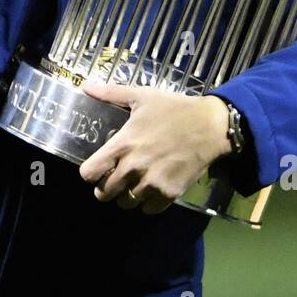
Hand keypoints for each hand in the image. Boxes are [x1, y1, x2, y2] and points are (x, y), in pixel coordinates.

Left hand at [77, 81, 231, 215]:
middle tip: (114, 178)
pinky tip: (151, 189)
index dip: (89, 173)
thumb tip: (85, 86)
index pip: (89, 173)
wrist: (211, 125)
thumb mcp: (141, 96)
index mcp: (123, 144)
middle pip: (104, 194)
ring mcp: (152, 183)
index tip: (97, 168)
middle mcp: (134, 167)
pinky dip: (147, 203)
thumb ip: (110, 93)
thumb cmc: (174, 109)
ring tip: (134, 183)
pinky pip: (148, 210)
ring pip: (125, 204)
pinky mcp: (170, 193)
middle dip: (105, 187)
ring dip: (126, 195)